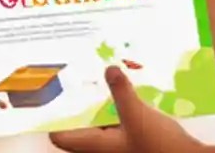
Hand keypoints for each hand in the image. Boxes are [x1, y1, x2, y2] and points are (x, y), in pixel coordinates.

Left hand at [49, 67, 206, 152]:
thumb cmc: (160, 147)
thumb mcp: (137, 114)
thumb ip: (121, 91)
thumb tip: (109, 69)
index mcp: (96, 146)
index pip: (61, 135)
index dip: (54, 116)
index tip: (54, 92)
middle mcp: (103, 149)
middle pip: (80, 125)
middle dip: (81, 102)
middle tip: (80, 76)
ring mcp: (119, 146)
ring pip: (101, 122)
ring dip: (102, 103)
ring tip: (104, 76)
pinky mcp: (135, 142)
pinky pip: (118, 122)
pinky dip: (119, 108)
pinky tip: (127, 89)